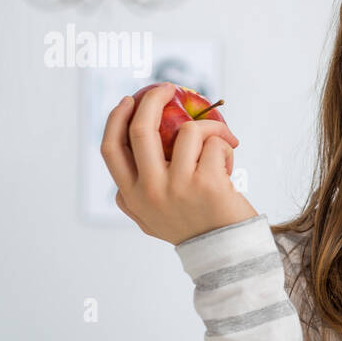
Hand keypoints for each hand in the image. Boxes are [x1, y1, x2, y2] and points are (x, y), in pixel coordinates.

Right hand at [101, 82, 256, 244]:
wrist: (227, 252)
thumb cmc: (192, 229)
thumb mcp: (151, 219)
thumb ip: (134, 194)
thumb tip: (124, 153)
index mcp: (131, 196)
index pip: (110, 149)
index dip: (115, 119)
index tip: (129, 100)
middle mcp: (149, 191)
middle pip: (140, 130)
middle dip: (153, 99)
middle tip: (169, 88)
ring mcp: (177, 187)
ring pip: (187, 131)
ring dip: (209, 127)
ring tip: (222, 142)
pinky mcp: (207, 183)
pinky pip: (215, 143)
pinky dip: (226, 145)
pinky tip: (230, 165)